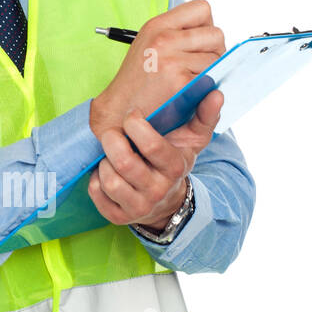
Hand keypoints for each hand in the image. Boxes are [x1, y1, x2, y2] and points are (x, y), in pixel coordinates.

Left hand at [88, 89, 223, 229]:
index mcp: (175, 168)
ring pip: (109, 180)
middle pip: (124, 162)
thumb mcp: (193, 140)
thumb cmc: (174, 162)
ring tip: (110, 155)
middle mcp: (158, 191)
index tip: (132, 115)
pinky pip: (96, 193)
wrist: (166, 203)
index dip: (135, 125)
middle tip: (111, 134)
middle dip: (112, 141)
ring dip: (103, 162)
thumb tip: (216, 94)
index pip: (152, 146)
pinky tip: (105, 172)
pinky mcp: (118, 217)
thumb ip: (205, 116)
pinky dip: (95, 179)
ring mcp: (138, 206)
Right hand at [89, 0, 225, 139]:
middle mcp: (164, 40)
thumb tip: (211, 31)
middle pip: (216, 35)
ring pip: (217, 59)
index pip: (202, 9)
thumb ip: (177, 32)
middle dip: (213, 51)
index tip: (197, 41)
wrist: (119, 112)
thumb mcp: (149, 44)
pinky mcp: (181, 84)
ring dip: (210, 72)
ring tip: (188, 80)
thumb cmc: (137, 81)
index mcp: (156, 26)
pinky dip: (205, 89)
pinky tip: (187, 94)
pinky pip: (212, 80)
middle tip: (196, 66)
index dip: (206, 25)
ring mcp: (172, 61)